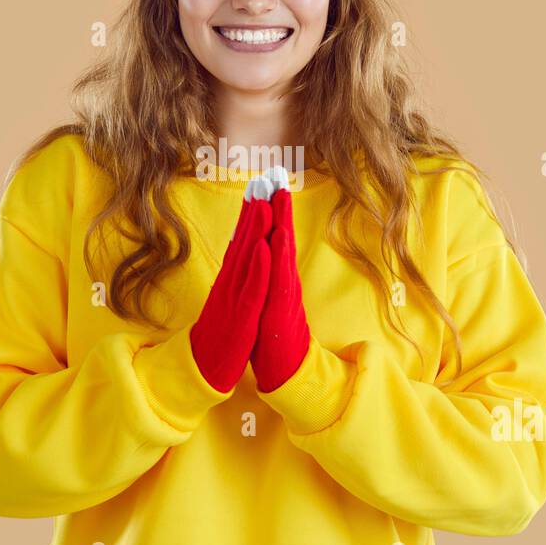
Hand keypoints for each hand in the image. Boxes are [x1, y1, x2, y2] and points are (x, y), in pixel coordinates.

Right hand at [189, 192, 271, 391]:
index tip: (260, 184)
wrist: (204, 372)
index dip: (251, 212)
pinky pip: (250, 289)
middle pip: (243, 240)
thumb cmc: (220, 336)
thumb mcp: (227, 301)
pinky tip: (263, 246)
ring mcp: (232, 298)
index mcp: (229, 280)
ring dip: (255, 229)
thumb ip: (233, 276)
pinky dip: (257, 267)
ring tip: (265, 202)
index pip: (241, 239)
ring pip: (246, 258)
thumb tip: (238, 254)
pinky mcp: (240, 317)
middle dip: (255, 208)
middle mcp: (229, 283)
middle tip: (264, 178)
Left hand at [250, 186, 310, 392]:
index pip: (271, 236)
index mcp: (275, 276)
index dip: (269, 207)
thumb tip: (262, 250)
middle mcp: (281, 280)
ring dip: (280, 223)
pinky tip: (272, 242)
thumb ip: (267, 275)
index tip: (264, 178)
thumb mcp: (265, 299)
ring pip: (281, 254)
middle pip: (280, 237)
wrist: (283, 373)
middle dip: (278, 204)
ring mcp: (282, 295)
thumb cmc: (270, 336)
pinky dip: (273, 261)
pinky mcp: (278, 312)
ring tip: (279, 196)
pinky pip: (275, 283)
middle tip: (276, 172)